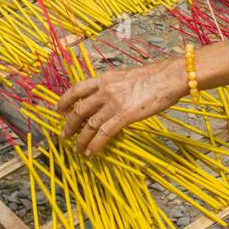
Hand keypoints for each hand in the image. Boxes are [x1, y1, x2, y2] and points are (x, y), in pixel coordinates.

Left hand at [54, 57, 185, 155]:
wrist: (168, 77)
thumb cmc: (154, 77)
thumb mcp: (127, 76)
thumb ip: (114, 86)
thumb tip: (108, 98)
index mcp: (105, 78)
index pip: (77, 88)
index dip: (65, 100)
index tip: (59, 109)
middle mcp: (105, 90)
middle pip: (79, 109)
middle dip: (69, 124)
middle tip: (64, 134)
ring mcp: (113, 103)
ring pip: (89, 124)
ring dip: (81, 139)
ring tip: (77, 149)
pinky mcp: (124, 116)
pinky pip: (104, 133)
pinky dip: (95, 144)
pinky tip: (91, 152)